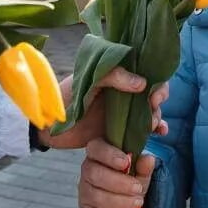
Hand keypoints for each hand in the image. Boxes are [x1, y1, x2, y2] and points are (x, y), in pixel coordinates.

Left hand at [39, 69, 169, 149]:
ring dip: (156, 118)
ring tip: (151, 126)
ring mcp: (122, 112)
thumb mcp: (88, 80)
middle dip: (158, 102)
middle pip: (152, 94)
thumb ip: (113, 75)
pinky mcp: (119, 131)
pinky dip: (155, 131)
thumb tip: (142, 83)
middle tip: (152, 110)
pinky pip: (141, 131)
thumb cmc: (65, 96)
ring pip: (150, 113)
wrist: (48, 124)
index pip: (146, 73)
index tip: (153, 94)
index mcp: (117, 75)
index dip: (157, 83)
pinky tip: (160, 134)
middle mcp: (123, 92)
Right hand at [79, 138, 156, 207]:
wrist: (125, 195)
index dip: (109, 155)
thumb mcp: (140, 170)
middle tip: (138, 188)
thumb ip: (144, 165)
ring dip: (119, 202)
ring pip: (95, 196)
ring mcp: (84, 190)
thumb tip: (148, 159)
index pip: (96, 149)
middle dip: (118, 183)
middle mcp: (87, 169)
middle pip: (94, 174)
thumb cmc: (129, 177)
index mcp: (98, 152)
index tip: (126, 162)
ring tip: (137, 203)